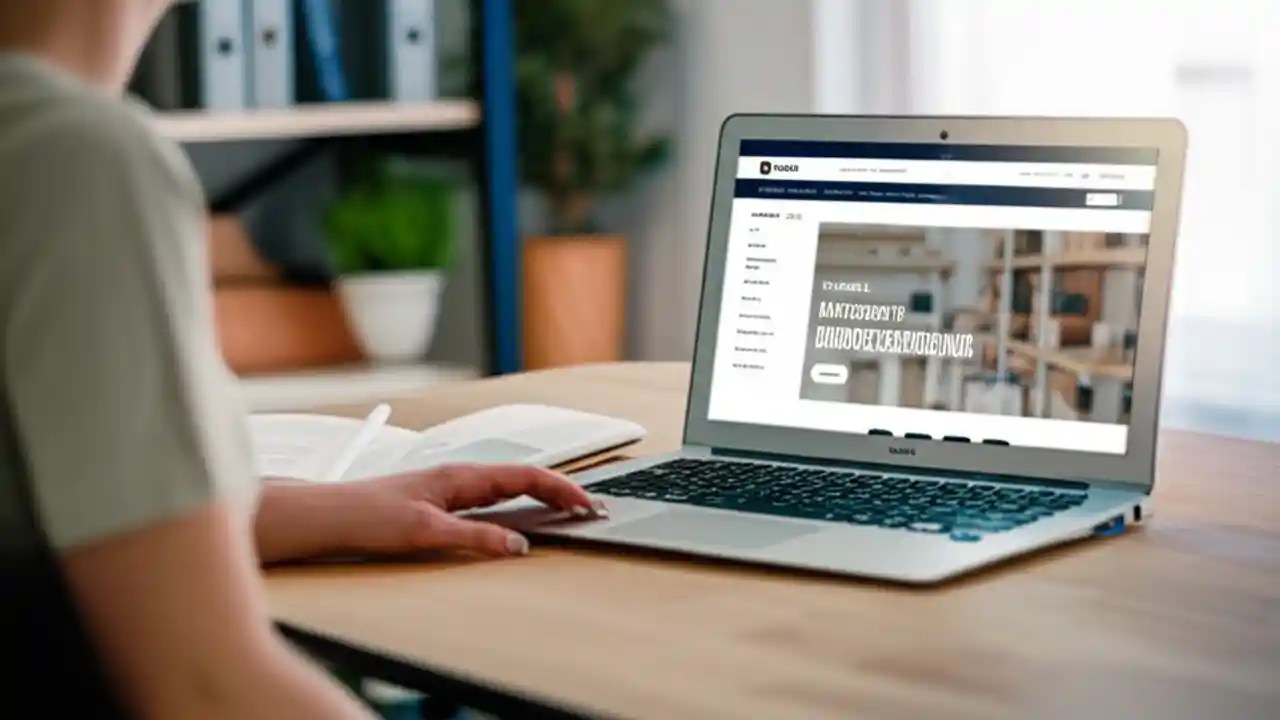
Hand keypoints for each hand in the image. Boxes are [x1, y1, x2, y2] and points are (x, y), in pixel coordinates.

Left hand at [254, 465, 607, 562]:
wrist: (327, 516)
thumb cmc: (367, 515)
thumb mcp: (425, 532)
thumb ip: (474, 538)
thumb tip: (517, 547)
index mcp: (462, 476)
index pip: (525, 476)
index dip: (560, 489)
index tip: (586, 505)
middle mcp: (460, 478)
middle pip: (522, 479)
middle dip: (559, 491)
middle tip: (589, 510)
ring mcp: (451, 489)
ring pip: (508, 489)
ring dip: (539, 497)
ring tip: (566, 512)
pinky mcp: (440, 503)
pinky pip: (491, 501)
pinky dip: (516, 507)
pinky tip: (520, 520)